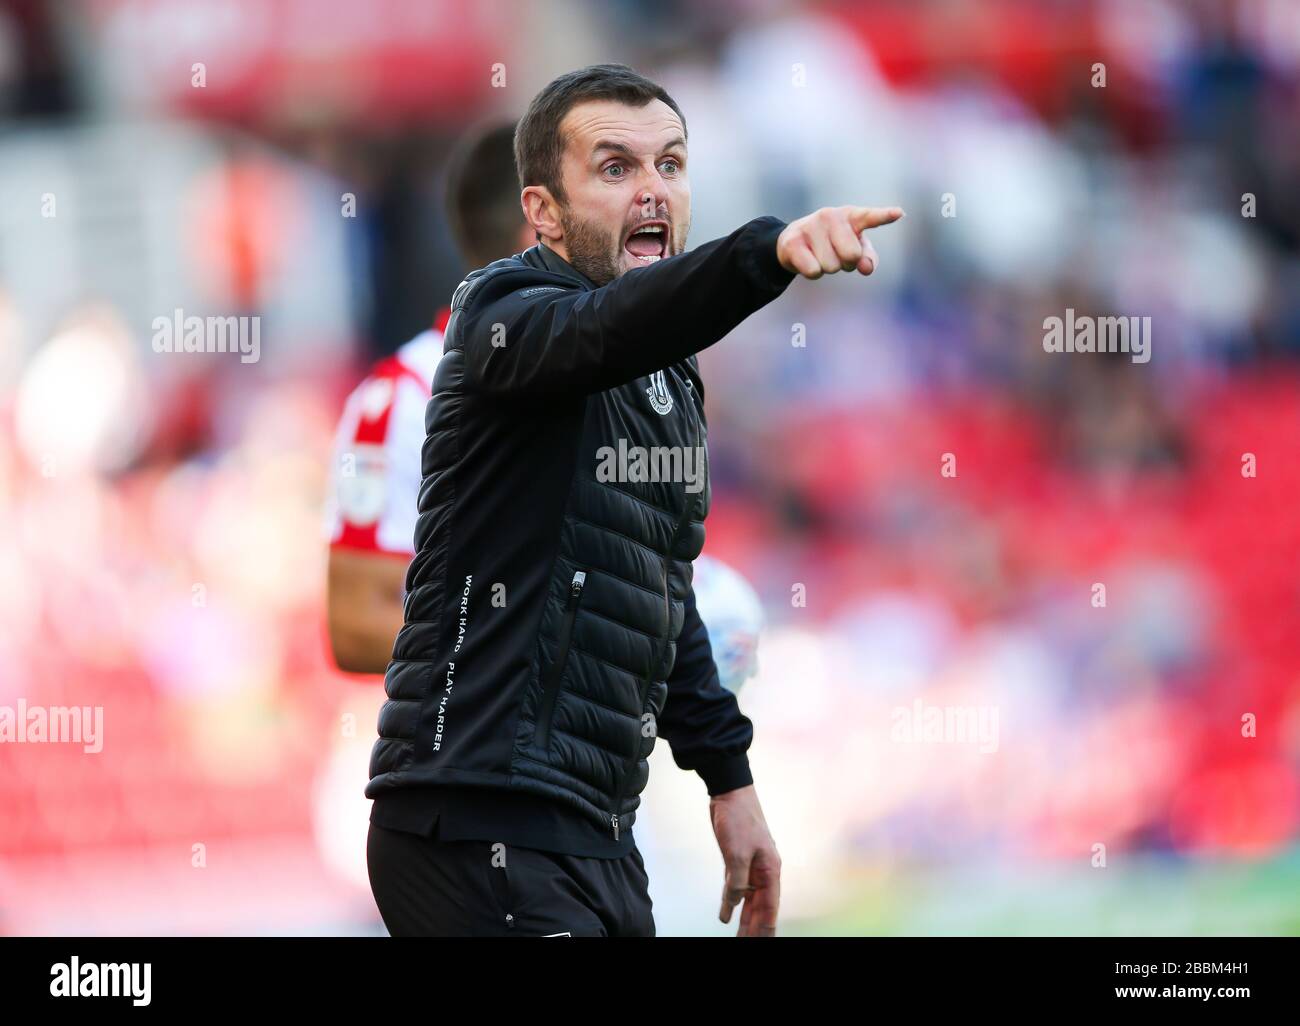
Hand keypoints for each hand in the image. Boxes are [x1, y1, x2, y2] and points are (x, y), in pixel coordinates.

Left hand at [709, 785, 780, 935]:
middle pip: (760, 906)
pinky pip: (735, 887)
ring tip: (739, 937)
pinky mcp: (736, 860)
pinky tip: (726, 915)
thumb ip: (736, 882)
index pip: (770, 906)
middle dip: (754, 927)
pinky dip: (731, 902)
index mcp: (770, 869)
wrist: (729, 794)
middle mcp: (763, 871)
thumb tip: (734, 903)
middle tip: (746, 942)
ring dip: (744, 918)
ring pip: (748, 899)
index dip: (766, 926)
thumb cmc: (739, 819)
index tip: (764, 941)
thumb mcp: (737, 853)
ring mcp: (750, 866)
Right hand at [776, 205, 903, 278]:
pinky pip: (814, 271)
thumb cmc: (832, 244)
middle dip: (846, 263)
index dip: (884, 216)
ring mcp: (811, 226)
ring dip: (828, 268)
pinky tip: (807, 260)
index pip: (869, 217)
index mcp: (851, 216)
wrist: (793, 241)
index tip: (899, 213)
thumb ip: (867, 258)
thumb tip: (867, 269)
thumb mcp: (854, 248)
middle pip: (851, 256)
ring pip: (831, 266)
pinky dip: (813, 273)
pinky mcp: (793, 241)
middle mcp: (831, 216)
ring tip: (820, 255)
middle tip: (837, 255)